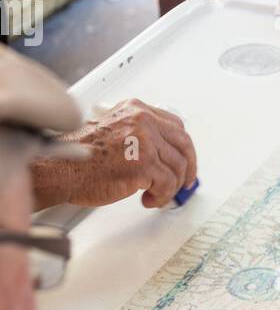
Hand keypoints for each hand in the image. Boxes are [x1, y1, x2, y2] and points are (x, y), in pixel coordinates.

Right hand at [32, 99, 196, 208]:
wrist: (61, 168)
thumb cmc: (81, 155)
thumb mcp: (115, 130)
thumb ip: (139, 134)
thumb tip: (165, 152)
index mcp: (136, 110)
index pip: (176, 126)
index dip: (184, 148)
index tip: (185, 161)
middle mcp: (143, 121)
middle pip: (183, 144)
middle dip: (188, 168)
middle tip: (185, 183)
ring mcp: (144, 142)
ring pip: (177, 167)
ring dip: (170, 187)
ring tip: (155, 194)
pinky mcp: (143, 165)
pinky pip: (167, 184)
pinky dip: (161, 196)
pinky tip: (148, 199)